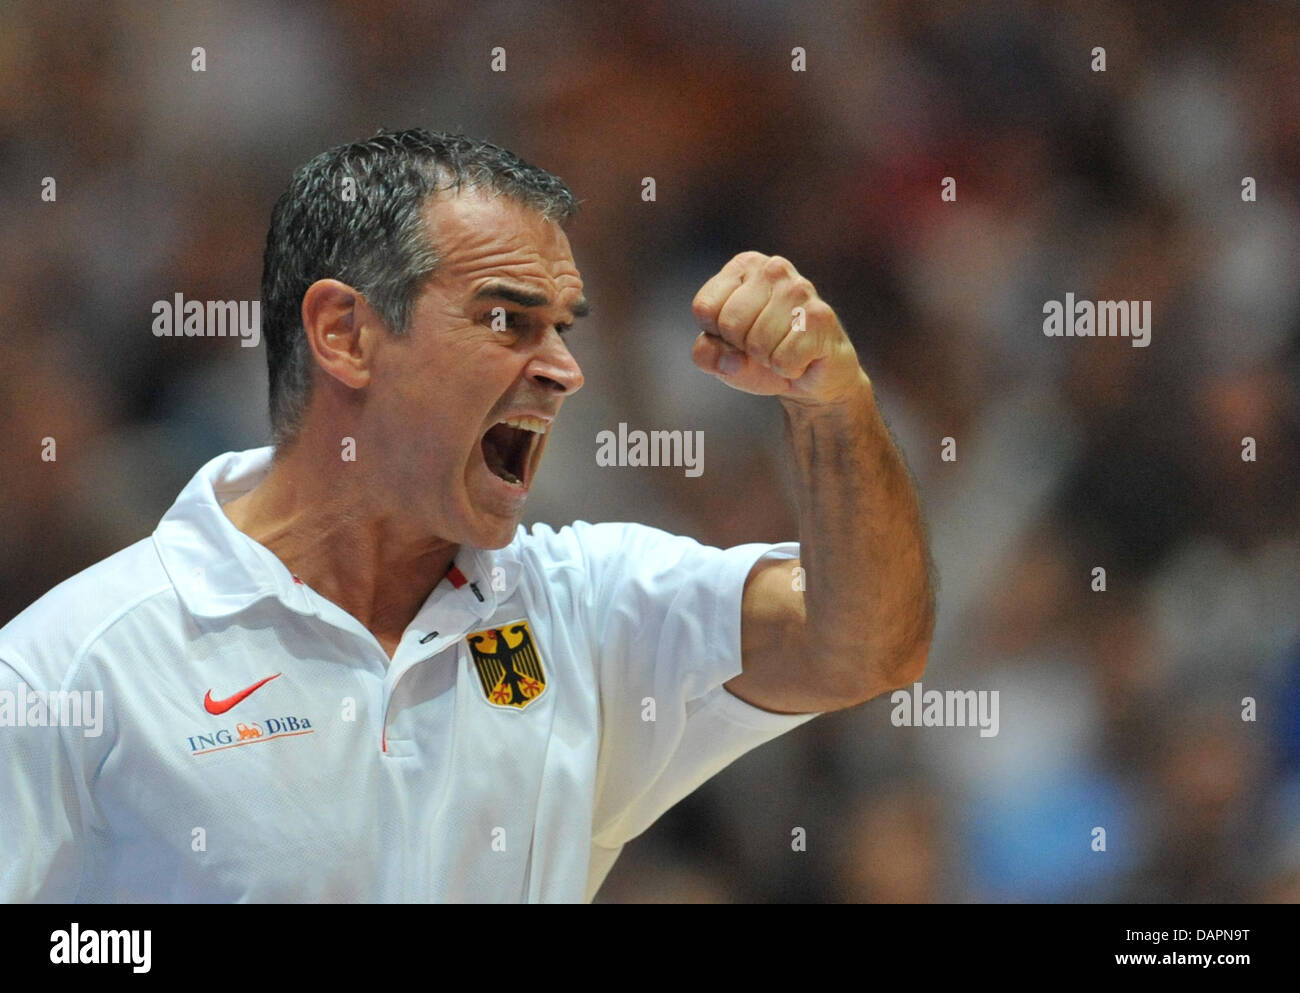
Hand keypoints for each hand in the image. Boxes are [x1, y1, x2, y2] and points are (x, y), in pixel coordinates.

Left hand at [691, 252, 866, 405]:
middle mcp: (773, 268)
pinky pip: (783, 359)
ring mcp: (799, 289)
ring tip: (783, 350)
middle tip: (764, 346)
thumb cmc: (762, 356)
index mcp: (744, 266)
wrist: (812, 376)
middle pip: (730, 324)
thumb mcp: (722, 355)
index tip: (739, 334)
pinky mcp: (820, 317)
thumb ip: (705, 354)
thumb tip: (731, 359)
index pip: (704, 308)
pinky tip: (801, 357)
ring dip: (768, 360)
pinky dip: (788, 369)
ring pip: (758, 343)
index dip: (716, 334)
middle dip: (742, 348)